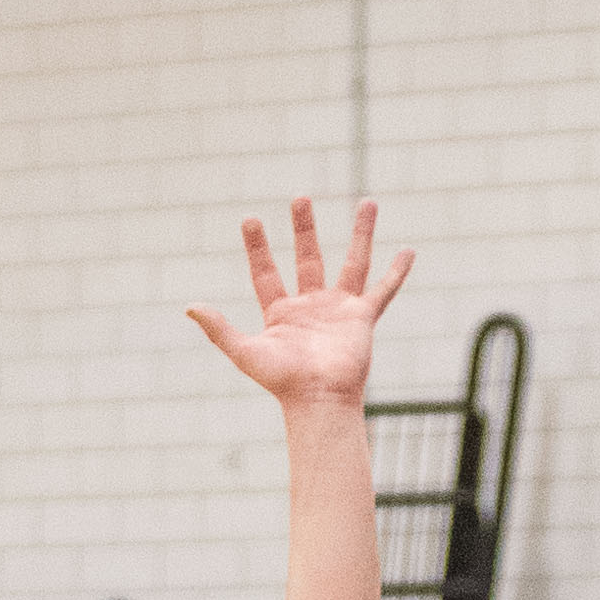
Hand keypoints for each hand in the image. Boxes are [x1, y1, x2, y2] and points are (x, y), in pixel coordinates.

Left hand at [189, 200, 412, 414]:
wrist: (319, 400)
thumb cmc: (282, 382)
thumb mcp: (245, 352)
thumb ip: (219, 329)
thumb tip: (190, 306)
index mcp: (282, 314)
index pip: (266, 272)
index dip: (258, 247)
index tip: (251, 219)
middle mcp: (311, 307)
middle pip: (308, 257)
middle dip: (304, 228)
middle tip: (300, 198)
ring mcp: (339, 310)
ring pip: (353, 262)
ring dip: (361, 233)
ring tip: (368, 202)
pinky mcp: (363, 318)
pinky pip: (384, 290)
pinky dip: (397, 272)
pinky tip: (409, 251)